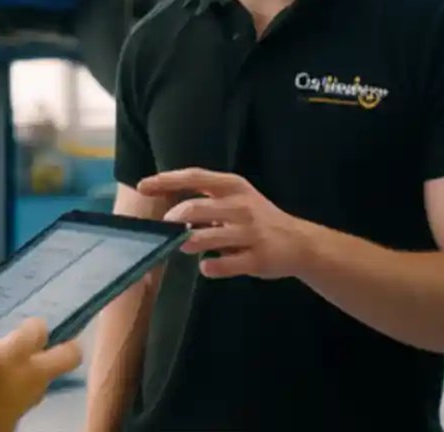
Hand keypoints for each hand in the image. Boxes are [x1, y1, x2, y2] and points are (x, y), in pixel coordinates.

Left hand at [138, 168, 314, 279]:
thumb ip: (207, 199)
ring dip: (188, 243)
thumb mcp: (237, 198)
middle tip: (165, 228)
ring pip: (205, 238)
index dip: (166, 180)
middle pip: (195, 209)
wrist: (300, 243)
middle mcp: (242, 206)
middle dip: (174, 219)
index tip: (143, 185)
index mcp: (234, 186)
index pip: (195, 177)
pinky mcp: (256, 259)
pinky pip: (221, 265)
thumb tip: (167, 205)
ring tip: (184, 246)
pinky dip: (209, 267)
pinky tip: (208, 265)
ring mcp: (250, 233)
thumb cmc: (259, 218)